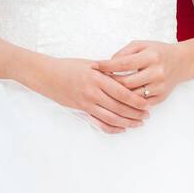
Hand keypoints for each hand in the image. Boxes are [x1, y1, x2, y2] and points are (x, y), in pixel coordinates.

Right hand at [37, 57, 151, 133]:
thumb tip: (126, 73)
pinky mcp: (81, 110)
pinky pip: (99, 122)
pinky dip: (112, 128)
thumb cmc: (68, 66)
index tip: (147, 104)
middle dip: (135, 113)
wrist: (46, 75)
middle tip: (147, 115)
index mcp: (96, 78)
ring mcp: (86, 103)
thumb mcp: (90, 63)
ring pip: (110, 117)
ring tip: (138, 123)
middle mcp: (92, 92)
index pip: (121, 92)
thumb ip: (108, 69)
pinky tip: (122, 128)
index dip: (135, 100)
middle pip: (118, 107)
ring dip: (127, 122)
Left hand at [92, 40, 187, 104]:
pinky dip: (128, 102)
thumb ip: (124, 53)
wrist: (182, 62)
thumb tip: (107, 64)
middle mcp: (157, 72)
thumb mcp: (141, 45)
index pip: (123, 64)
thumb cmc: (157, 52)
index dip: (106, 66)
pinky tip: (118, 99)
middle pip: (126, 83)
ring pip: (132, 96)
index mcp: (151, 56)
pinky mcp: (161, 97)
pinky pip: (140, 103)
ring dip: (117, 95)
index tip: (94, 66)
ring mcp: (160, 87)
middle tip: (97, 82)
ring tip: (105, 92)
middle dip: (109, 83)